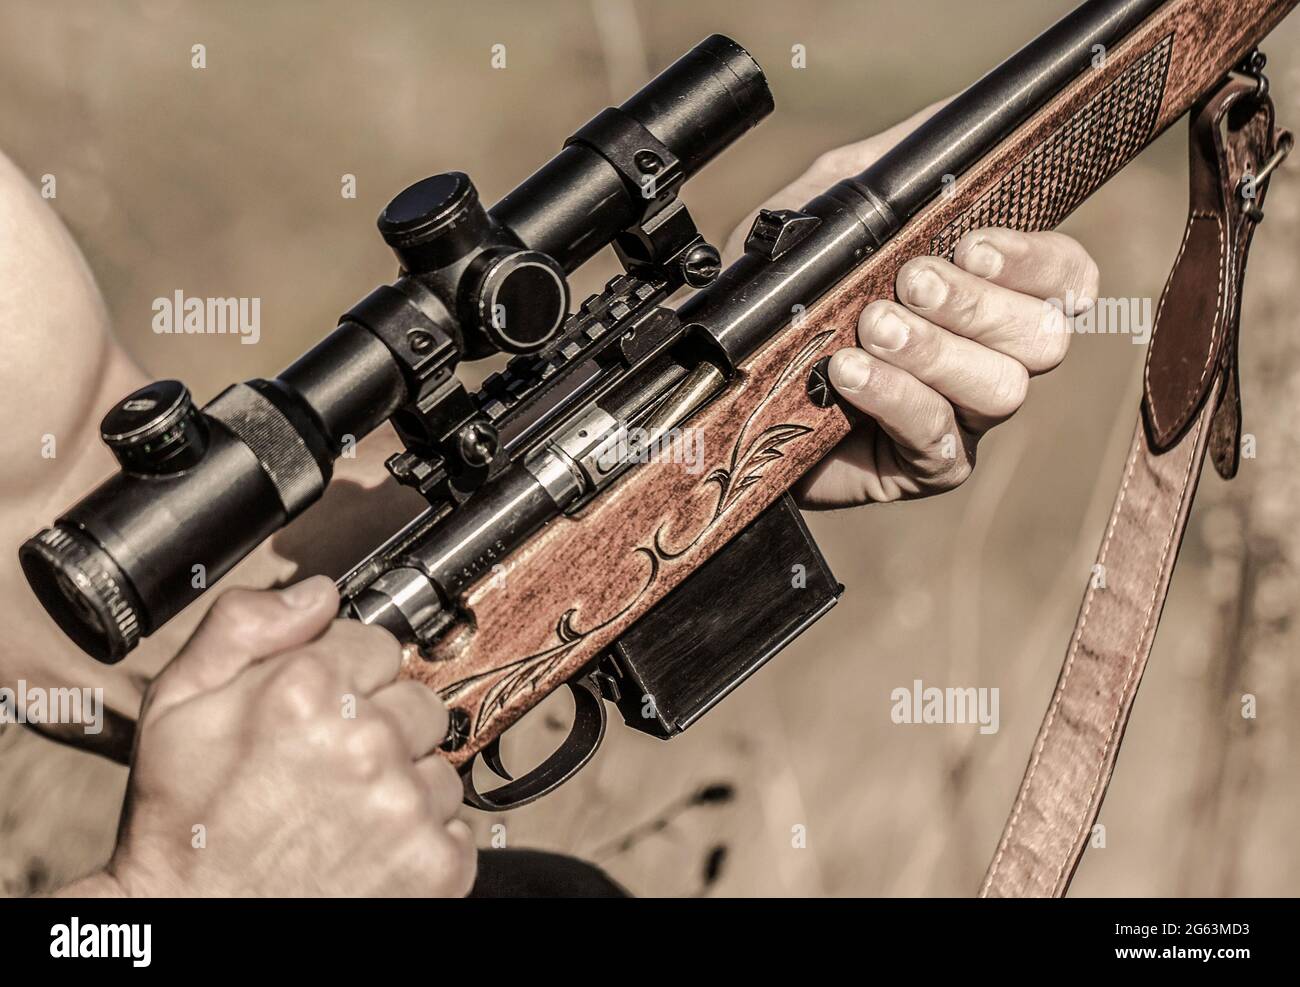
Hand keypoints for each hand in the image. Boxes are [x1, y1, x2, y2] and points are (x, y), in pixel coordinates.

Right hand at [82, 577, 474, 896]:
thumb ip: (244, 626)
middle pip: (418, 700)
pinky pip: (455, 825)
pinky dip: (422, 838)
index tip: (317, 712)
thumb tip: (318, 593)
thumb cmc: (184, 826)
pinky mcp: (434, 863)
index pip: (378, 645)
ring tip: (341, 814)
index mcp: (306, 690)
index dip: (346, 677)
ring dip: (404, 783)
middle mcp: (366, 741)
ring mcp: (405, 804)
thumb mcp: (177, 705)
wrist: (194, 924)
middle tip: (326, 768)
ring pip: (439, 764)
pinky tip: (367, 849)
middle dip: (382, 725)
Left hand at [726, 106, 1098, 508]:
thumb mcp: (826, 210)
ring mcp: (964, 416)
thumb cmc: (788, 296)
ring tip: (871, 328)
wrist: (723, 381)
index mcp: (988, 292)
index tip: (974, 243)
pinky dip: (898, 398)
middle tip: (909, 283)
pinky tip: (851, 373)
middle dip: (978, 304)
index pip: (1065, 277)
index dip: (1037, 261)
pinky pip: (940, 438)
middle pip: (1045, 336)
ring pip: (1003, 389)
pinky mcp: (927, 466)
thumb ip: (890, 167)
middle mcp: (991, 354)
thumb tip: (957, 121)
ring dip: (937, 352)